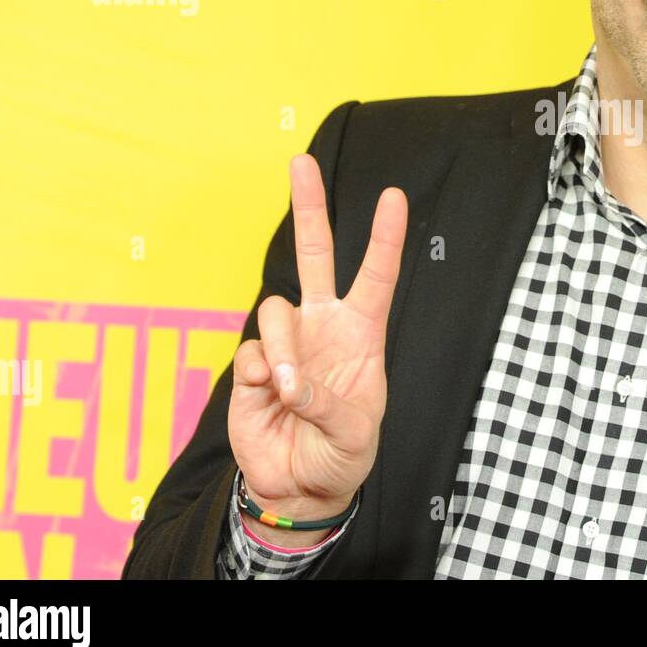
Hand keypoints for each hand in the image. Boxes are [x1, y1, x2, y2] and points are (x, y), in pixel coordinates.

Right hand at [228, 153, 407, 533]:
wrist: (302, 486)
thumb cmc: (343, 453)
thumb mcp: (354, 433)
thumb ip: (327, 404)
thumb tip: (287, 379)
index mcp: (361, 333)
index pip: (376, 276)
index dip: (385, 237)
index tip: (395, 196)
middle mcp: (322, 326)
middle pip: (313, 255)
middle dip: (309, 206)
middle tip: (301, 160)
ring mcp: (285, 342)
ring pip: (275, 309)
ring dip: (284, 347)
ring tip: (291, 390)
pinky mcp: (252, 366)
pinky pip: (251, 351)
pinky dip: (262, 375)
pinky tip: (271, 399)